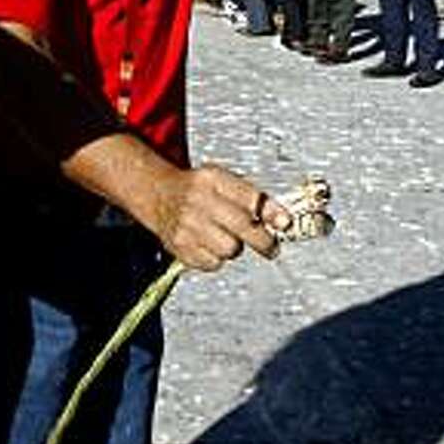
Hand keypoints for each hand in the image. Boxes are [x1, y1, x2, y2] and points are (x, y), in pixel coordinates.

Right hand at [144, 163, 292, 271]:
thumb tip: (284, 221)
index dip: (271, 213)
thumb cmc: (199, 189)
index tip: (285, 223)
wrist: (159, 194)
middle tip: (271, 247)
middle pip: (242, 228)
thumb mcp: (224, 180)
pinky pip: (213, 264)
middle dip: (263, 241)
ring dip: (234, 247)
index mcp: (212, 179)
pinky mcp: (180, 248)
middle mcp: (198, 201)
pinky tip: (210, 244)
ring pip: (229, 250)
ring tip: (227, 237)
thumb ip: (254, 198)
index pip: (249, 198)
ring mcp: (187, 226)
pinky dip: (217, 258)